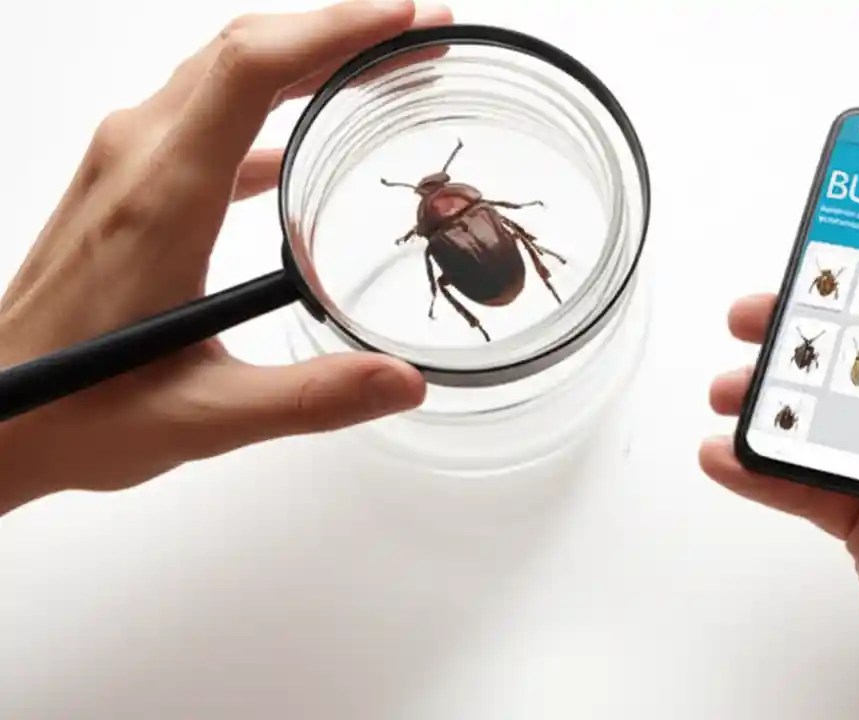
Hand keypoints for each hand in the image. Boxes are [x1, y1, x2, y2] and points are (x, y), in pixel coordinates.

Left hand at [0, 1, 452, 513]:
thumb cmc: (71, 408)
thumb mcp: (201, 416)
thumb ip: (309, 397)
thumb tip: (403, 379)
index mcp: (160, 198)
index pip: (250, 69)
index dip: (333, 29)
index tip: (407, 18)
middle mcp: (136, 158)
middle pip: (243, 48)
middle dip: (338, 27)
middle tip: (420, 30)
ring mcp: (124, 162)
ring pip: (223, 71)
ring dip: (304, 56)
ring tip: (380, 69)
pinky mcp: (124, 180)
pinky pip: (205, 112)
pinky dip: (267, 102)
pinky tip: (306, 143)